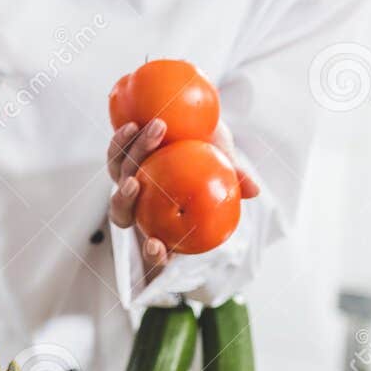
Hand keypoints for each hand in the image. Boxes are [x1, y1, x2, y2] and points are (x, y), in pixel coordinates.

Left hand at [107, 119, 260, 278]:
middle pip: (122, 214)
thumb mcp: (225, 159)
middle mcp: (141, 204)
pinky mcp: (118, 157)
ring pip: (120, 176)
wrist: (191, 116)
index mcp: (165, 220)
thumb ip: (236, 177)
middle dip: (123, 203)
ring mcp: (126, 181)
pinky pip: (115, 153)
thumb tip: (255, 191)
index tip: (155, 244)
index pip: (156, 249)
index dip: (152, 254)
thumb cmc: (211, 146)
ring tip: (149, 141)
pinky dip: (122, 141)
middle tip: (134, 186)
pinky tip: (132, 126)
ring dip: (133, 157)